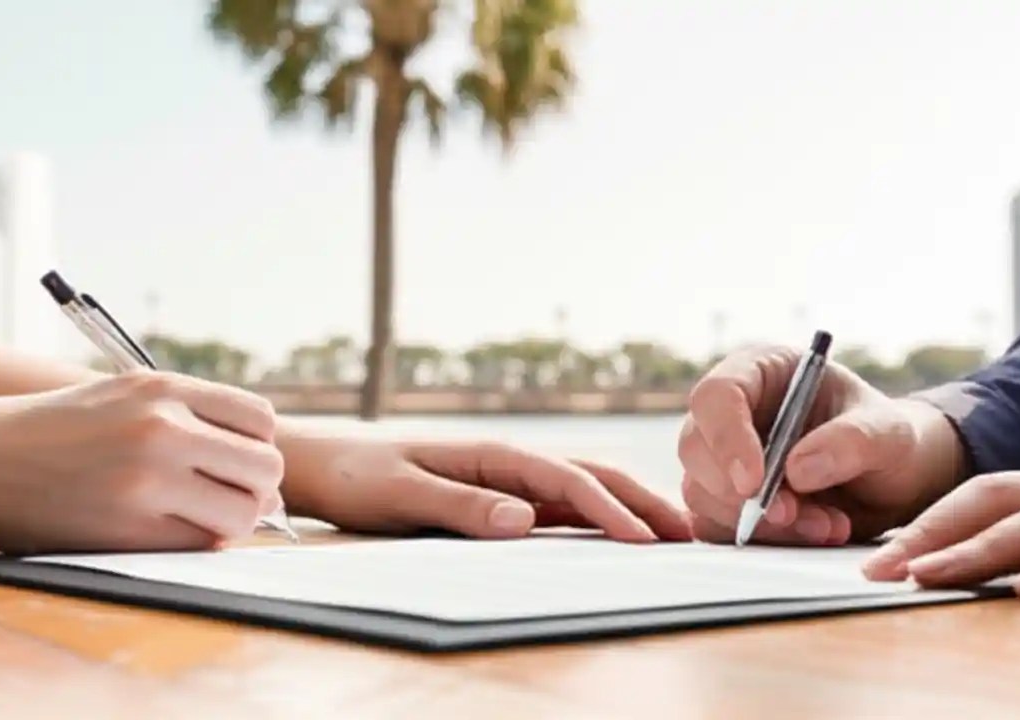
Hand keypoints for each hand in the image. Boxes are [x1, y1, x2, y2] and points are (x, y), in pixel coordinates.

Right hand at [0, 371, 283, 552]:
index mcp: (165, 389)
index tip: (236, 462)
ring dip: (235, 521)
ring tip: (203, 517)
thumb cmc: (59, 430)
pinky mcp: (129, 529)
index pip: (261, 420)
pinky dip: (200, 543)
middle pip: (267, 467)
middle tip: (229, 497)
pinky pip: (202, 544)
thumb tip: (269, 485)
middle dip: (258, 488)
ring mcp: (148, 479)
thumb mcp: (128, 396)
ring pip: (244, 512)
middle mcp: (163, 428)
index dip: (258, 447)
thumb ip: (197, 421)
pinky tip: (172, 531)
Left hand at [277, 430, 691, 541]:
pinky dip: (600, 515)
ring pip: (584, 487)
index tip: (646, 539)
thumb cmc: (362, 477)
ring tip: (672, 533)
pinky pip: (563, 504)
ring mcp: (511, 477)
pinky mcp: (503, 494)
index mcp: (493, 455)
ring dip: (629, 506)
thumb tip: (526, 520)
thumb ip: (462, 506)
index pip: (566, 480)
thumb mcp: (403, 494)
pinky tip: (620, 532)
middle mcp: (510, 462)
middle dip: (643, 501)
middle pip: (592, 475)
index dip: (609, 510)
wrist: (329, 465)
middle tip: (690, 533)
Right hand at [678, 346, 965, 545]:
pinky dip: (763, 539)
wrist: (890, 478)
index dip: (727, 438)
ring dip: (761, 522)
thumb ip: (851, 440)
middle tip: (792, 514)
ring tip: (826, 525)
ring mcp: (722, 458)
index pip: (717, 396)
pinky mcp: (726, 500)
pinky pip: (718, 526)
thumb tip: (797, 469)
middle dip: (739, 492)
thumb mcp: (888, 432)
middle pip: (695, 448)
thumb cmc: (884, 437)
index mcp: (760, 371)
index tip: (754, 482)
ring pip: (703, 494)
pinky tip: (813, 531)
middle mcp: (732, 412)